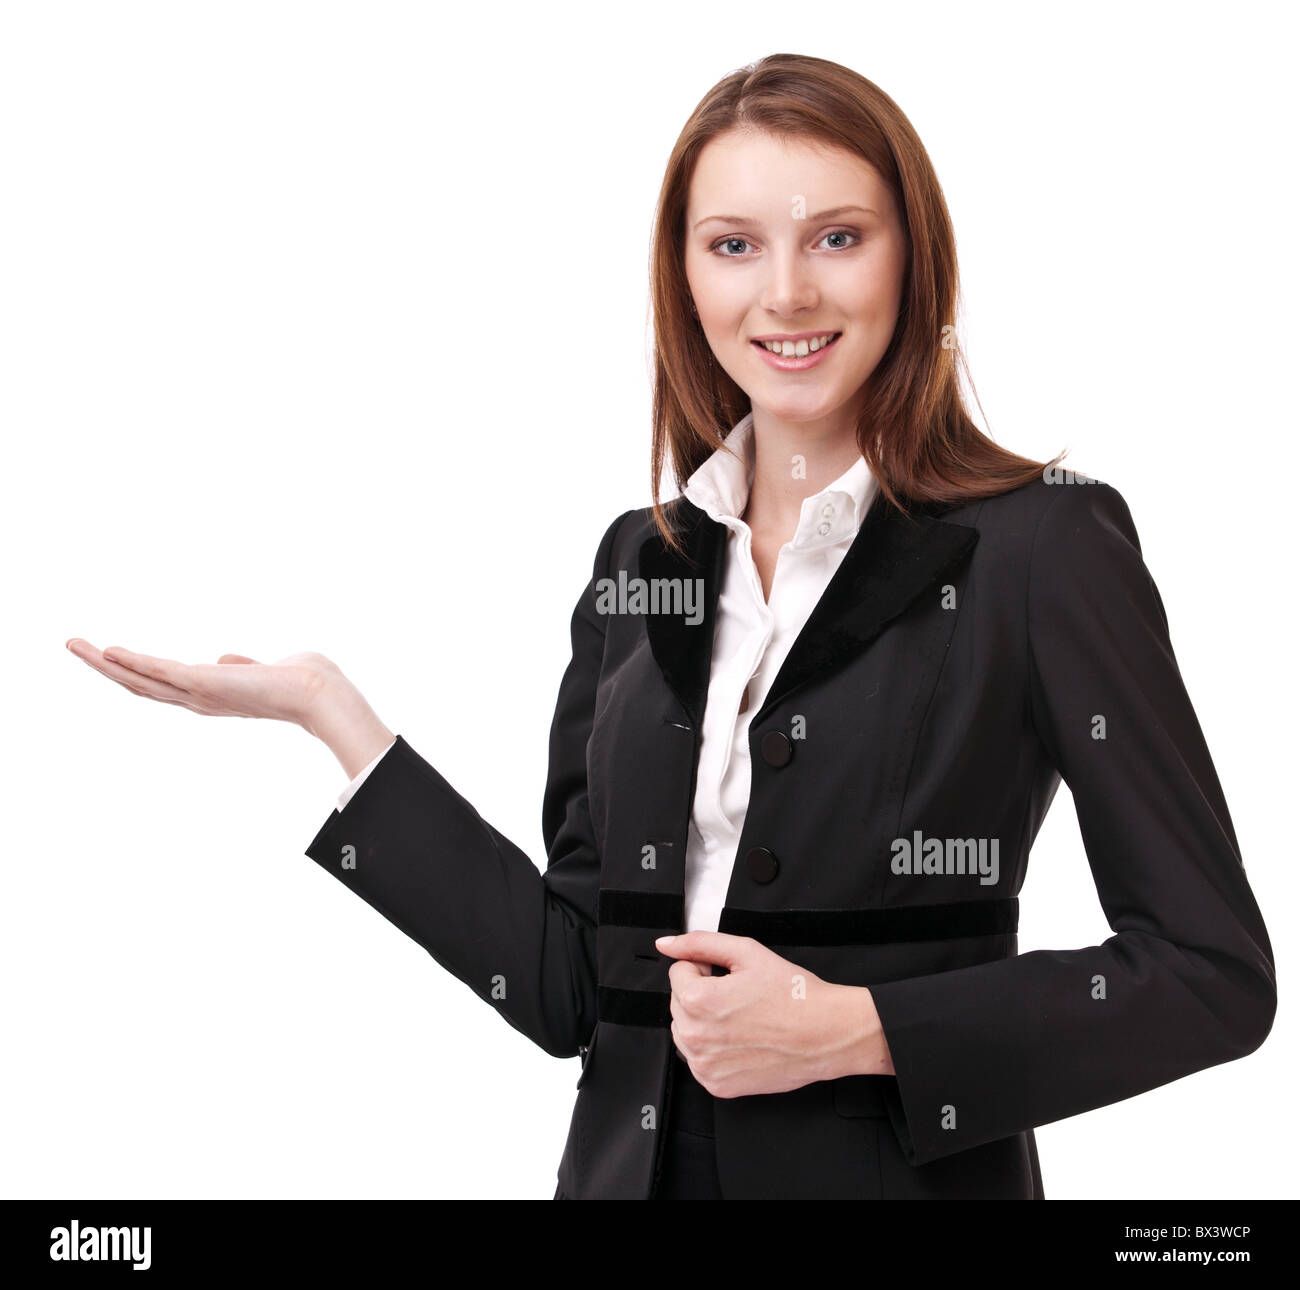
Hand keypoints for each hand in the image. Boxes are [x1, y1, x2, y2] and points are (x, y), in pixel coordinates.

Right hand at [65, 639, 342, 730]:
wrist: (317, 691)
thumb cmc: (299, 680)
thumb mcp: (260, 670)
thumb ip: (241, 666)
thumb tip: (224, 659)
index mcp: (209, 695)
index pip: (160, 685)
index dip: (132, 672)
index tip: (108, 656)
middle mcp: (198, 700)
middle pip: (138, 685)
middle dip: (104, 667)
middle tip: (74, 646)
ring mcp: (198, 693)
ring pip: (139, 681)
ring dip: (104, 664)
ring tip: (74, 645)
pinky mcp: (203, 683)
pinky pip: (159, 672)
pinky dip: (133, 662)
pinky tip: (108, 650)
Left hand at [655, 931, 892, 1096]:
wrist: (826, 1034)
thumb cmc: (794, 995)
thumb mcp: (747, 953)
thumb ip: (700, 944)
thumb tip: (667, 944)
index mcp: (699, 1001)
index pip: (678, 972)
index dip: (705, 968)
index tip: (729, 976)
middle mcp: (695, 1037)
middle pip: (678, 1002)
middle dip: (702, 994)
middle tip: (740, 997)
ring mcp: (705, 1066)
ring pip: (686, 1031)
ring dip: (705, 1021)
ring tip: (742, 1018)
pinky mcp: (717, 1086)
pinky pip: (700, 1060)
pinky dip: (715, 1049)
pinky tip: (742, 1040)